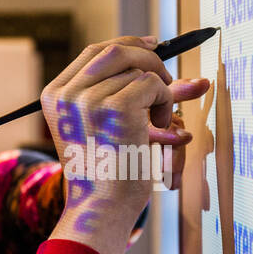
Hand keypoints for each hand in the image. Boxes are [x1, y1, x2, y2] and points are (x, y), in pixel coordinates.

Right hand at [42, 36, 207, 253]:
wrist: (101, 208)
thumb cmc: (109, 175)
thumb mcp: (112, 126)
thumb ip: (135, 94)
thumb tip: (197, 80)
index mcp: (55, 96)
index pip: (93, 52)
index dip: (127, 45)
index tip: (152, 47)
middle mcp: (67, 94)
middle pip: (115, 50)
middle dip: (148, 57)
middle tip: (168, 77)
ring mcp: (89, 99)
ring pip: (140, 69)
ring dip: (159, 92)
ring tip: (156, 124)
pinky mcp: (116, 108)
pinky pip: (153, 85)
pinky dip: (163, 104)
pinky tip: (156, 131)